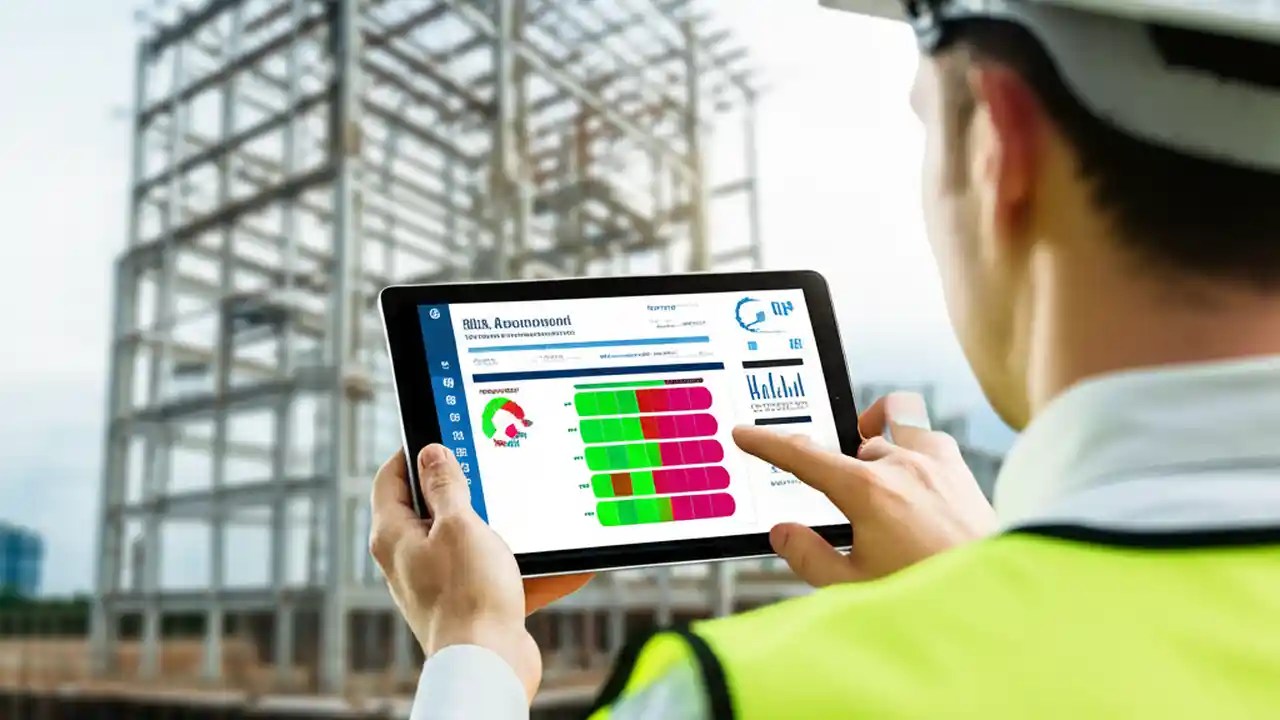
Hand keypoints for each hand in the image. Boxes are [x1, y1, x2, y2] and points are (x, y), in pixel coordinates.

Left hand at [369, 445, 592, 700]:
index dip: (412, 451)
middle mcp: (409, 560)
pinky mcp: (467, 606)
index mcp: (395, 536)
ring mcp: (438, 584)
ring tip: (530, 517)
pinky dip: (524, 569)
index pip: (390, 478)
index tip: (440, 436)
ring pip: (468, 543)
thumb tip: (431, 452)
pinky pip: (496, 576)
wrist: (489, 664)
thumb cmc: (468, 596)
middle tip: (491, 470)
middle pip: (430, 509)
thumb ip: (445, 485)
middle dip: (466, 490)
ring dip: (501, 531)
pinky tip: (562, 564)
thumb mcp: (459, 524)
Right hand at [734, 391, 996, 585]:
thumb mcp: (852, 587)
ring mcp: (936, 464)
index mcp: (868, 491)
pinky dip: (913, 449)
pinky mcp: (962, 471)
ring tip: (873, 481)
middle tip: (839, 503)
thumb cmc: (927, 596)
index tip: (746, 434)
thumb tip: (783, 533)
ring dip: (876, 451)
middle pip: (851, 447)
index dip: (767, 442)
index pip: (803, 455)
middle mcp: (903, 466)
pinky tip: (912, 477)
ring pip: (891, 433)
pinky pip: (929, 439)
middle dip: (838, 468)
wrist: (994, 600)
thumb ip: (808, 556)